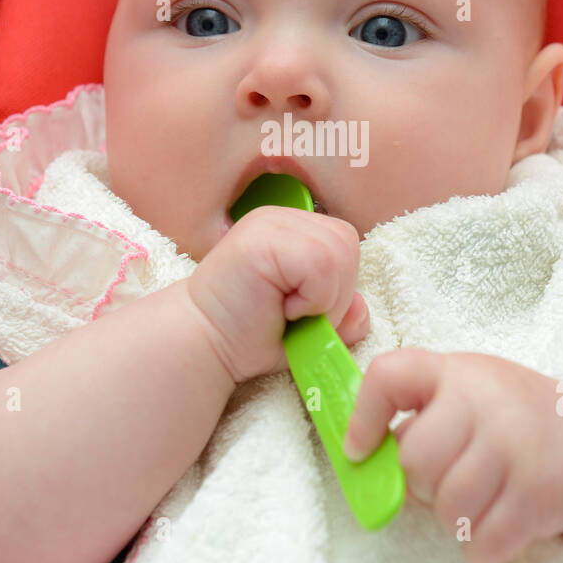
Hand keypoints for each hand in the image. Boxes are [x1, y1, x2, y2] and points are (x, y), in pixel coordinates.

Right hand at [183, 206, 369, 385]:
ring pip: (338, 254)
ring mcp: (270, 222)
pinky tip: (280, 308)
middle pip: (347, 245)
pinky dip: (312, 298)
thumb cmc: (249, 335)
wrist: (201, 346)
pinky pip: (321, 264)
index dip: (334, 286)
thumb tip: (361, 310)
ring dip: (321, 298)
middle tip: (292, 312)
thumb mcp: (310, 326)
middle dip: (332, 293)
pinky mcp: (262, 238)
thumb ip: (341, 315)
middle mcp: (281, 216)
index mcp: (292, 228)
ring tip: (285, 310)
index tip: (296, 309)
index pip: (344, 244)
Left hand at [342, 350, 562, 562]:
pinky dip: (483, 546)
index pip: (390, 374)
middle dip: (420, 484)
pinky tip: (500, 523)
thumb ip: (421, 416)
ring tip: (476, 502)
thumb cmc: (512, 424)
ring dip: (454, 518)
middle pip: (416, 459)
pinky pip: (481, 542)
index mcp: (458, 372)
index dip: (363, 416)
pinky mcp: (540, 495)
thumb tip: (366, 461)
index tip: (359, 449)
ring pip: (448, 506)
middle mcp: (488, 401)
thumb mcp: (468, 397)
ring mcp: (517, 447)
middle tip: (445, 481)